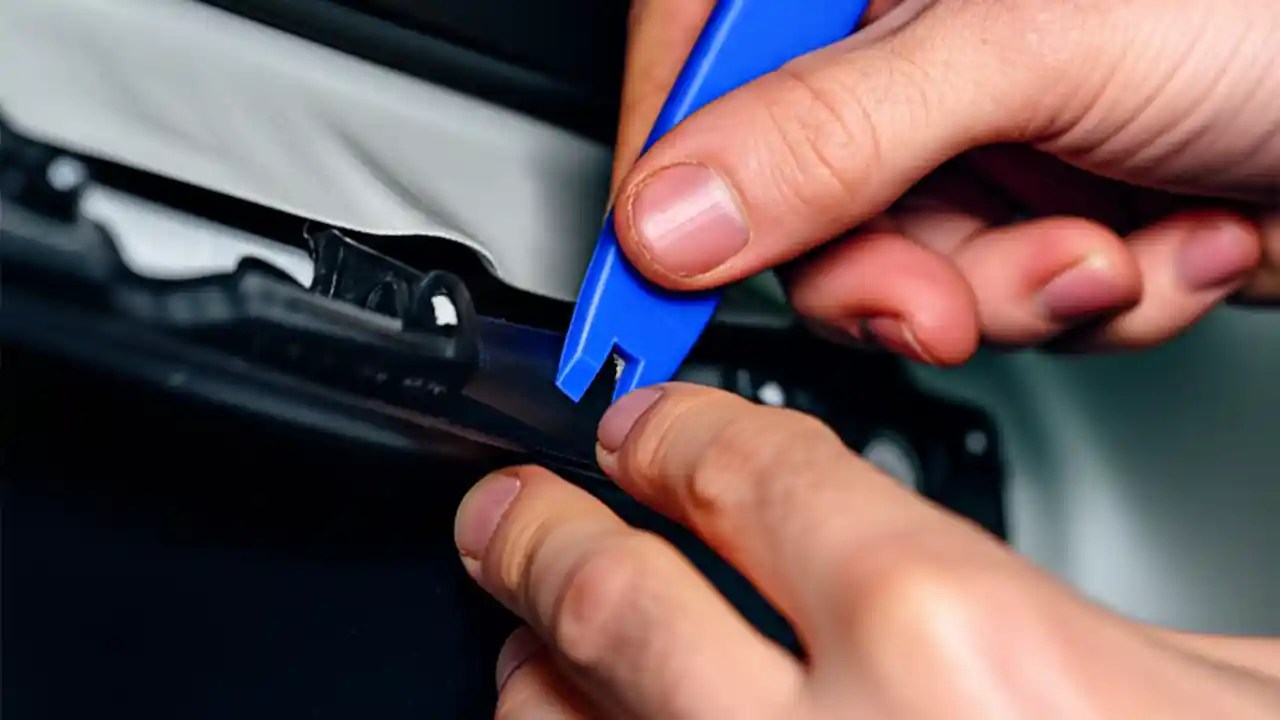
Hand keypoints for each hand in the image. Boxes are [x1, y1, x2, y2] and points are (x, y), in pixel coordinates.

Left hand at [457, 384, 1279, 717]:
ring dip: (538, 671)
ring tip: (526, 637)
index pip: (752, 474)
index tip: (648, 430)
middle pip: (615, 599)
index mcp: (952, 642)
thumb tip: (967, 574)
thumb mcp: (1203, 675)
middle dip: (544, 536)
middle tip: (510, 513)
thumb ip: (1049, 606)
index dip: (677, 435)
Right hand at [610, 0, 1279, 359]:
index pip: (702, 61)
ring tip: (1107, 245)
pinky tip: (1161, 242)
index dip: (668, 180)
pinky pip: (1004, 294)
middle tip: (941, 293)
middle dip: (888, 271)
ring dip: (1011, 289)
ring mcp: (986, 130)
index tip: (646, 286)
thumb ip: (832, 132)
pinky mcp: (1051, 205)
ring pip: (906, 266)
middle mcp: (919, 45)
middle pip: (797, 196)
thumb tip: (671, 214)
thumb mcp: (1029, 40)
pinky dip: (1085, 299)